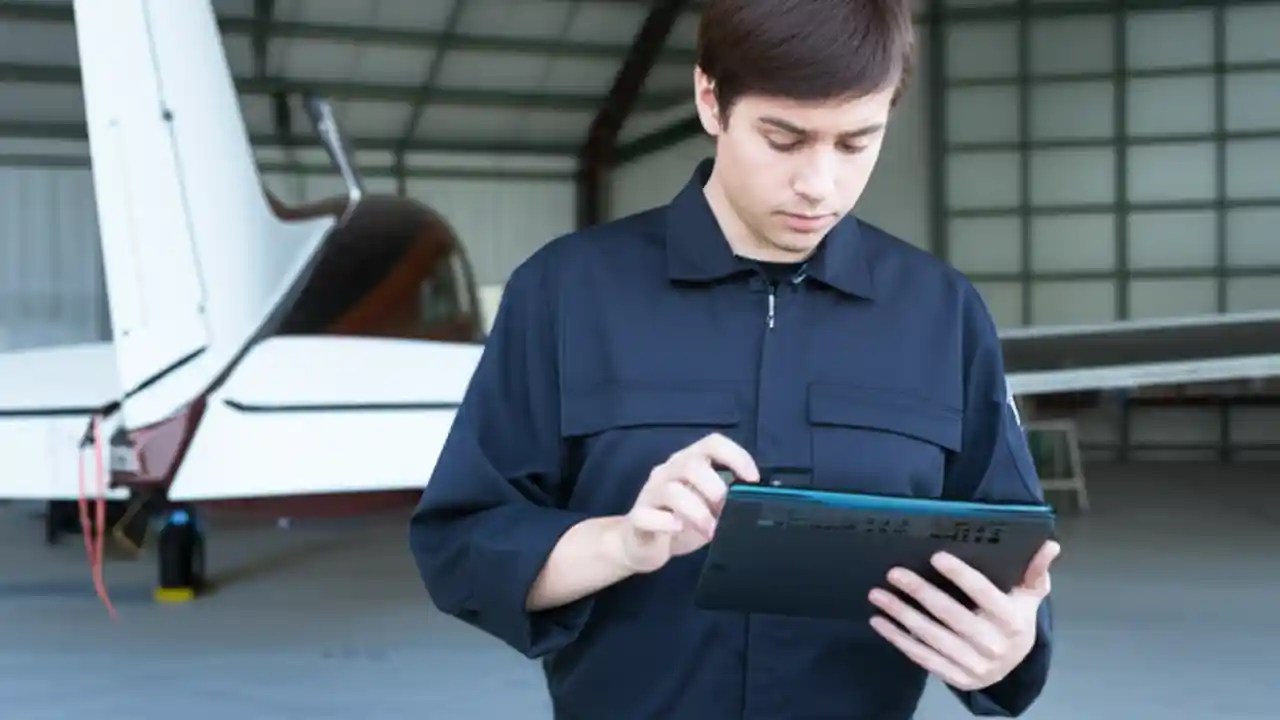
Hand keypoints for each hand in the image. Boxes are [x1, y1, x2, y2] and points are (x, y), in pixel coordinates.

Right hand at [613, 433, 759, 573]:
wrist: (642, 544)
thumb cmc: (681, 521)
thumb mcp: (708, 506)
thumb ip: (725, 497)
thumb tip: (754, 498)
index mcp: (688, 462)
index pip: (712, 443)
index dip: (736, 456)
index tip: (752, 479)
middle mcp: (668, 472)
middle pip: (692, 465)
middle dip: (716, 489)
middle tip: (727, 512)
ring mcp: (650, 494)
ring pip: (671, 491)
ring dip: (697, 512)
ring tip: (711, 531)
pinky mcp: (637, 518)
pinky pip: (647, 515)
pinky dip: (665, 522)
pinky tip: (678, 528)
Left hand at [868, 540, 1060, 690]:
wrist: (1011, 667)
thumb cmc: (1014, 620)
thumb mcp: (1029, 596)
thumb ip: (1035, 570)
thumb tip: (1049, 545)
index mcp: (1013, 621)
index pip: (984, 593)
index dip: (961, 575)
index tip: (936, 556)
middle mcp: (994, 645)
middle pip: (951, 615)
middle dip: (920, 592)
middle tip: (894, 572)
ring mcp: (973, 665)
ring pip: (930, 636)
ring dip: (900, 614)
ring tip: (878, 594)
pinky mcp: (954, 677)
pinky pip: (921, 657)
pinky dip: (897, 638)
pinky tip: (879, 621)